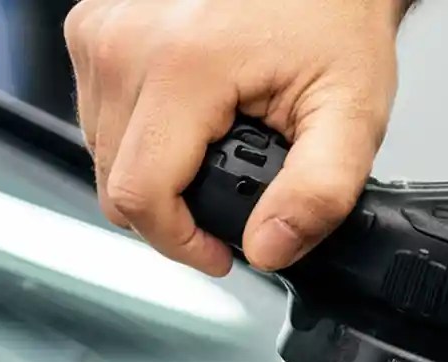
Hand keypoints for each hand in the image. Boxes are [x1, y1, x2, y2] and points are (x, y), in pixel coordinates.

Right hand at [65, 0, 411, 275]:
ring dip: (154, 172)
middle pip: (116, 182)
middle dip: (172, 212)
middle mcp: (128, 43)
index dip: (180, 243)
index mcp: (182, 65)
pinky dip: (140, 135)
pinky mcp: (94, 29)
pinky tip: (189, 120)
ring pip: (101, 154)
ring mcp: (103, 32)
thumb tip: (268, 249)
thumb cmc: (335, 23)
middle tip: (231, 197)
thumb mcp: (353, 115)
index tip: (220, 252)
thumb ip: (319, 194)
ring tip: (215, 150)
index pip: (140, 196)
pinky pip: (97, 115)